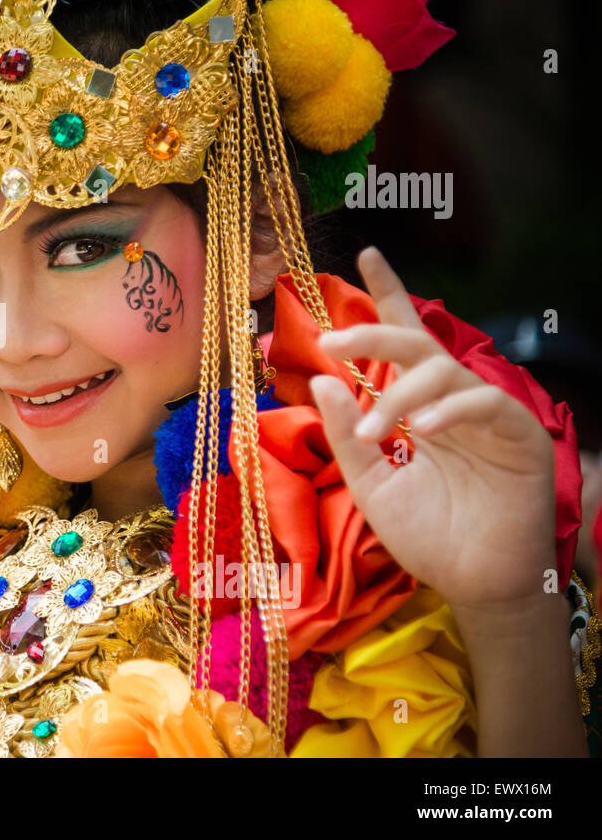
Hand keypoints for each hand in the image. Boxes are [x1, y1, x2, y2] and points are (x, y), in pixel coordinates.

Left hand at [308, 247, 556, 613]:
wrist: (472, 584)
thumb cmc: (427, 534)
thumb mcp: (370, 482)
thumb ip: (346, 432)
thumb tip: (322, 378)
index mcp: (417, 405)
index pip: (403, 340)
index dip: (388, 296)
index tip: (366, 256)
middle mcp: (450, 400)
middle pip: (416, 344)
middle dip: (373, 334)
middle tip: (333, 340)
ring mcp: (487, 414)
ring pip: (444, 371)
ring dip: (401, 394)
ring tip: (379, 429)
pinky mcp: (518, 434)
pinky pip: (485, 403)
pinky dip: (450, 411)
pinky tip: (423, 429)